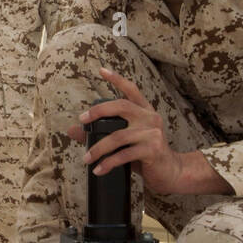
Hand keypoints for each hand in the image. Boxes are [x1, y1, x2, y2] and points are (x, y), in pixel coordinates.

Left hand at [67, 68, 186, 195]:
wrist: (171, 172)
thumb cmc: (145, 155)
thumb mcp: (124, 142)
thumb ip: (101, 133)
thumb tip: (71, 130)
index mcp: (145, 112)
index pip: (132, 90)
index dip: (117, 79)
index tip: (101, 70)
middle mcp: (150, 118)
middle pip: (121, 106)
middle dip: (98, 111)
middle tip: (82, 119)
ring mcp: (152, 133)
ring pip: (118, 136)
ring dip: (99, 148)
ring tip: (86, 158)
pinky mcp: (152, 150)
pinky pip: (124, 155)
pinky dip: (108, 163)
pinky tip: (99, 169)